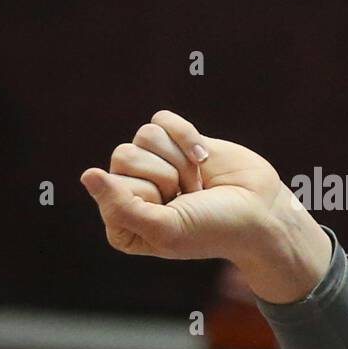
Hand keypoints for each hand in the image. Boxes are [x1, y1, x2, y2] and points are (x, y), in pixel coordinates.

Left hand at [81, 110, 286, 264]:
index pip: (109, 185)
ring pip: (144, 135)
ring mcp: (152, 164)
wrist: (260, 212)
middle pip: (124, 155)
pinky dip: (187, 136)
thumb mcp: (164, 228)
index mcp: (120, 221)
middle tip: (188, 197)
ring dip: (179, 160)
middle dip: (165, 175)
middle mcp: (130, 190)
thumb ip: (121, 207)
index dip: (148, 194)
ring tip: (196, 184)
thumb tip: (87, 174)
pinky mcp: (174, 141)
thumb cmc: (213, 229)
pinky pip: (162, 119)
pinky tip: (203, 157)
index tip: (172, 212)